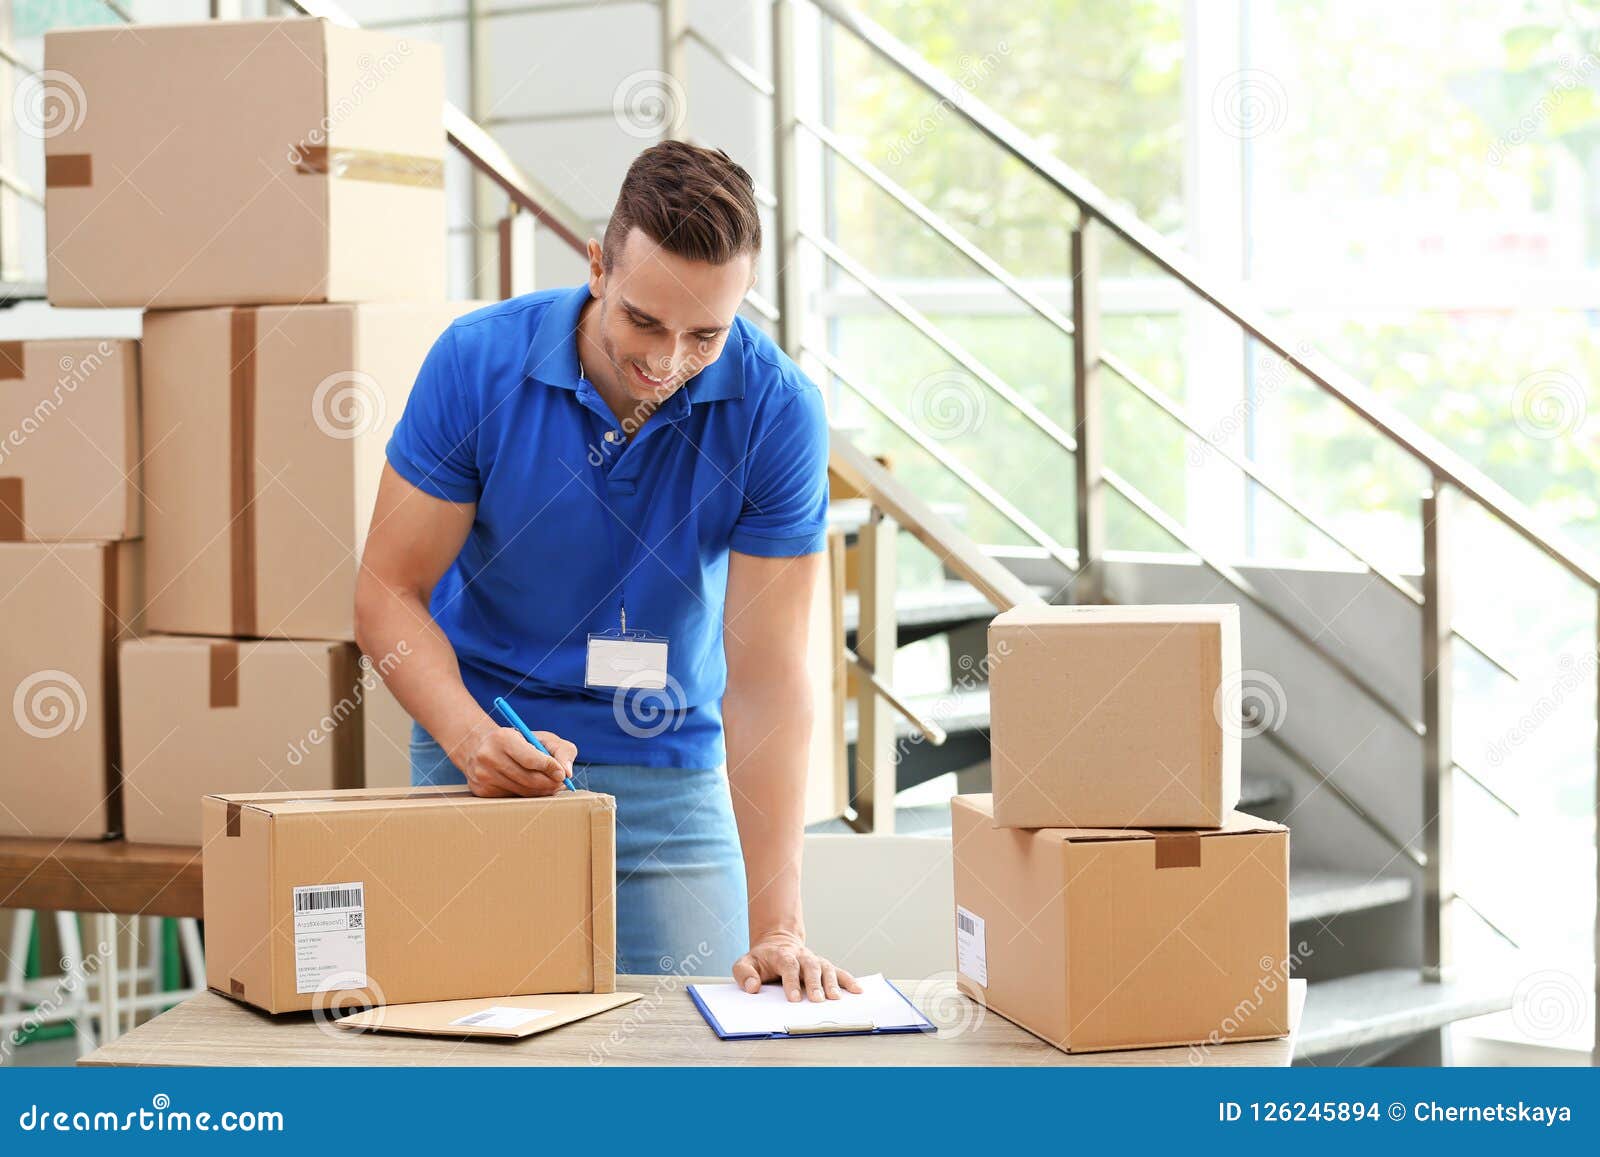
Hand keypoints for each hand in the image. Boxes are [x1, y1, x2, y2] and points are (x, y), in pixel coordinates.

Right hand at [459, 724, 575, 796]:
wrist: (479, 746)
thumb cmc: (518, 741)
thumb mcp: (541, 737)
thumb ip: (561, 750)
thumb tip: (567, 772)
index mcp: (503, 738)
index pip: (531, 760)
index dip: (551, 768)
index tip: (562, 774)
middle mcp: (489, 757)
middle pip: (529, 780)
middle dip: (550, 783)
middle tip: (560, 783)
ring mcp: (483, 776)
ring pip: (523, 792)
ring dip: (541, 791)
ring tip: (550, 784)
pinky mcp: (482, 791)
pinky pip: (513, 798)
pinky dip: (527, 795)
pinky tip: (531, 787)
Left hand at [732, 932, 862, 1002]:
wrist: (776, 943)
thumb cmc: (761, 960)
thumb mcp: (745, 963)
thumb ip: (744, 974)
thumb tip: (753, 987)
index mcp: (781, 954)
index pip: (788, 965)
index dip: (791, 981)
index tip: (794, 998)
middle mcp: (801, 956)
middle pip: (810, 966)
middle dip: (815, 983)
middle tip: (817, 1000)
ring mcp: (814, 960)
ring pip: (826, 968)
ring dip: (832, 983)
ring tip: (836, 998)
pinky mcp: (823, 966)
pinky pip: (838, 971)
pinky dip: (849, 980)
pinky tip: (857, 990)